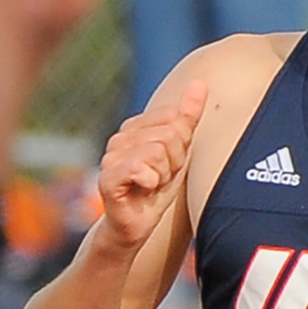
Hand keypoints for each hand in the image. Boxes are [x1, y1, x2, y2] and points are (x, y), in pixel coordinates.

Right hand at [94, 81, 207, 252]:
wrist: (136, 225)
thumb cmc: (157, 189)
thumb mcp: (179, 152)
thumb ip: (187, 118)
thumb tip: (200, 83)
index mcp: (136, 127)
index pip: (175, 119)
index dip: (182, 147)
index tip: (169, 165)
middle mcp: (120, 137)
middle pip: (169, 136)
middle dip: (174, 162)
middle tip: (160, 178)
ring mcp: (111, 156)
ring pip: (158, 151)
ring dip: (163, 175)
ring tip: (151, 185)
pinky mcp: (107, 177)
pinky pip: (139, 167)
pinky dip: (150, 181)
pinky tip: (144, 189)